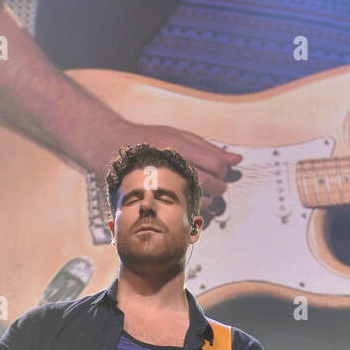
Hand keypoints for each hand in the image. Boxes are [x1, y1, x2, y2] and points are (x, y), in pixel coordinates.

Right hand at [95, 122, 241, 226]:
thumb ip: (210, 149)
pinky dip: (195, 210)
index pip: (217, 165)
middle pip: (214, 185)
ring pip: (204, 202)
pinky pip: (188, 213)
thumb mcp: (180, 136)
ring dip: (209, 199)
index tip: (217, 170)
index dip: (222, 170)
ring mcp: (167, 187)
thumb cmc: (149, 141)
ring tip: (198, 192)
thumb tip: (238, 160)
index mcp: (182, 150)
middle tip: (213, 183)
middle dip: (220, 186)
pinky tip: (187, 202)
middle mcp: (174, 168)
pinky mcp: (158, 202)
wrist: (111, 148)